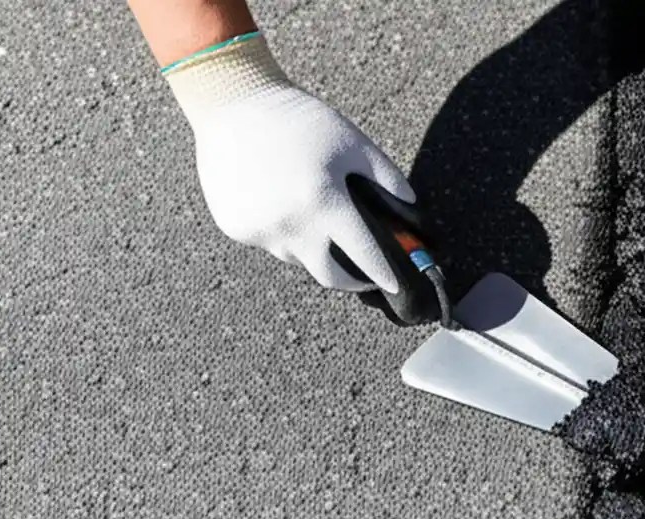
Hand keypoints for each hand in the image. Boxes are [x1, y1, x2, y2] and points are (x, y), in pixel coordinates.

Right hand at [166, 33, 414, 293]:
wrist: (234, 105)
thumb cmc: (300, 120)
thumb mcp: (354, 142)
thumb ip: (387, 176)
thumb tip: (411, 203)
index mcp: (326, 203)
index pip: (364, 255)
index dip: (382, 274)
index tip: (392, 286)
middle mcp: (292, 225)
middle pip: (328, 275)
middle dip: (350, 280)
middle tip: (362, 276)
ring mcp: (261, 230)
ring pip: (296, 257)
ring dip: (312, 249)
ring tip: (316, 219)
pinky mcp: (237, 228)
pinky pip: (269, 241)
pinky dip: (281, 231)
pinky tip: (280, 202)